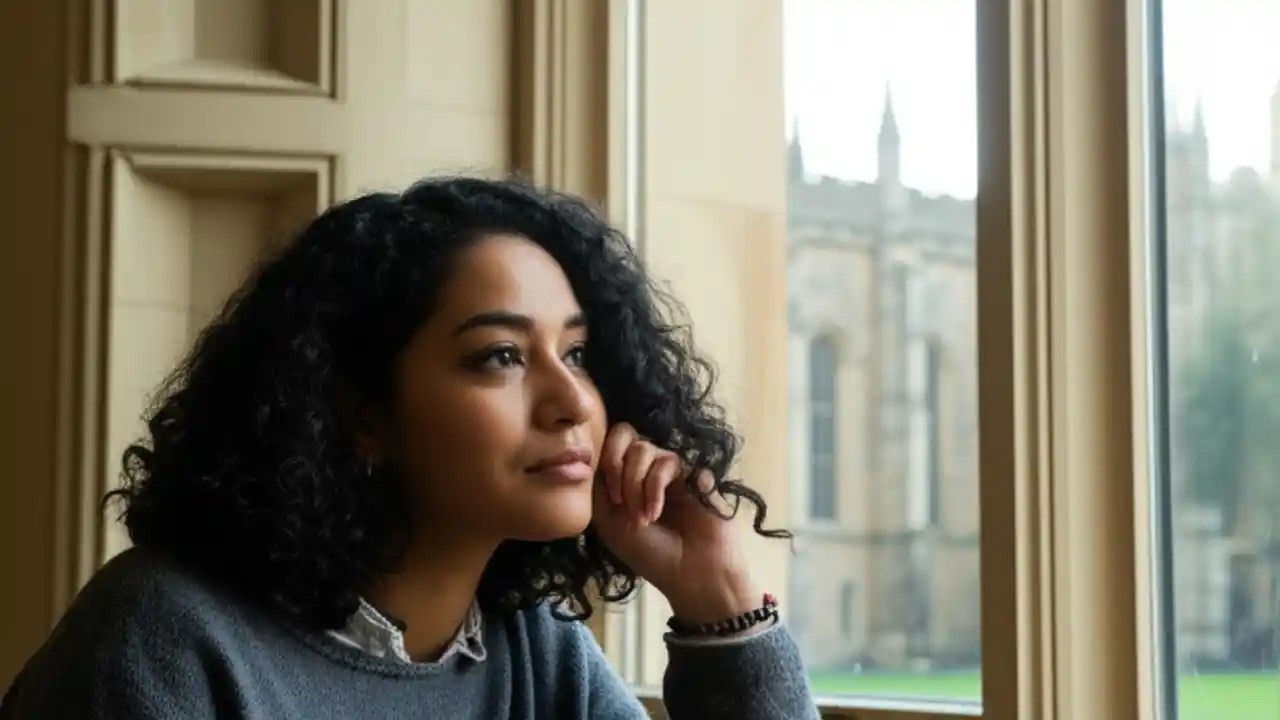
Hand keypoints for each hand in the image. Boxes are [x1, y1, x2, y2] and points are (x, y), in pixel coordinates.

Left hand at [591, 423, 760, 623]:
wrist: (691, 574)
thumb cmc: (649, 554)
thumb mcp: (609, 524)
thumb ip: (597, 487)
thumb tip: (591, 455)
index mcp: (623, 477)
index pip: (607, 443)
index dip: (600, 459)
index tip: (606, 496)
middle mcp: (645, 467)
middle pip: (623, 433)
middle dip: (615, 463)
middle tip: (618, 499)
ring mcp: (670, 469)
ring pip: (643, 448)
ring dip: (635, 484)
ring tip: (641, 517)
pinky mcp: (692, 471)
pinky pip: (666, 462)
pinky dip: (654, 487)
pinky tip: (655, 513)